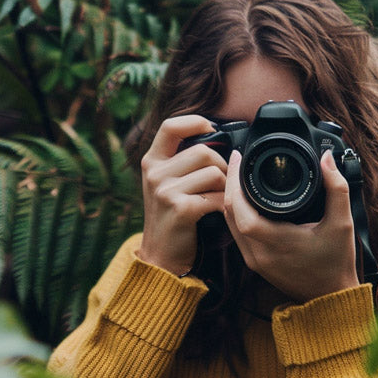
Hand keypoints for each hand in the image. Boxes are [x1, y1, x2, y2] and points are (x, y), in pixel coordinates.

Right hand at [137, 115, 226, 275]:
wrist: (161, 254)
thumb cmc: (171, 214)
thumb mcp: (165, 183)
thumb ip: (181, 160)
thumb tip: (217, 137)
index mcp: (151, 161)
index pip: (170, 126)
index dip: (195, 122)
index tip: (211, 129)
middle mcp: (154, 173)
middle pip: (203, 151)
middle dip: (221, 165)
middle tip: (224, 181)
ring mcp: (165, 191)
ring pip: (213, 173)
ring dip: (226, 186)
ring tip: (222, 196)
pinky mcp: (180, 209)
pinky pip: (216, 196)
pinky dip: (225, 204)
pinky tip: (220, 211)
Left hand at [222, 149, 359, 302]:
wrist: (332, 298)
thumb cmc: (337, 263)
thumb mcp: (343, 223)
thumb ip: (337, 188)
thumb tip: (327, 159)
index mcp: (277, 242)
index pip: (241, 211)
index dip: (235, 183)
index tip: (240, 159)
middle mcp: (260, 254)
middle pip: (229, 213)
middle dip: (231, 183)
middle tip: (238, 160)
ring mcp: (255, 261)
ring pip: (229, 223)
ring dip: (231, 198)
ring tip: (239, 175)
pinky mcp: (255, 264)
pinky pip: (236, 233)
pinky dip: (237, 213)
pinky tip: (244, 199)